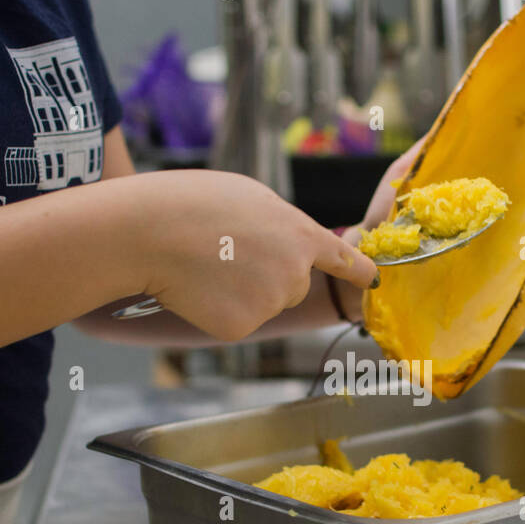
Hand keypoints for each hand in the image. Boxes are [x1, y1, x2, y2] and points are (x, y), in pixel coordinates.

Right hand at [132, 170, 377, 340]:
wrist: (151, 232)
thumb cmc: (192, 204)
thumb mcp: (248, 196)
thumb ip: (277, 224)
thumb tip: (279, 245)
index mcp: (300, 234)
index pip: (341, 258)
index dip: (357, 270)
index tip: (372, 280)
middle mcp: (295, 273)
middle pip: (291, 287)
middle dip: (266, 277)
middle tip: (223, 253)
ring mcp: (270, 303)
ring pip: (263, 306)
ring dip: (239, 293)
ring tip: (206, 264)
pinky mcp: (242, 327)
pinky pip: (235, 323)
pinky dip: (215, 311)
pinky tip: (197, 288)